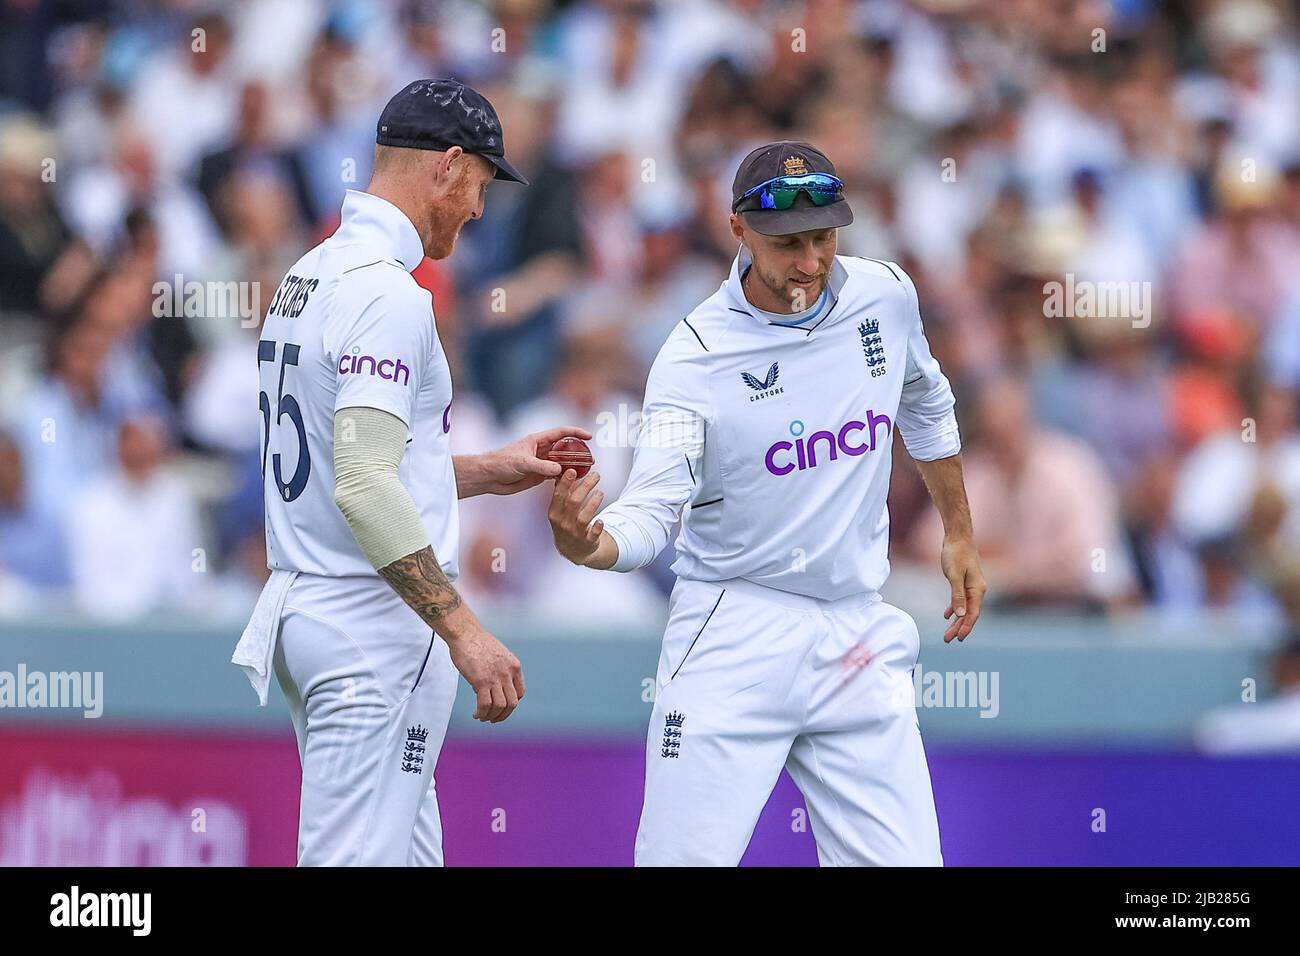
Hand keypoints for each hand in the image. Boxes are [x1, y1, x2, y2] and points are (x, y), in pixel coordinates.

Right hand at [444, 627, 524, 722]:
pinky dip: (481, 713)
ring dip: (491, 716)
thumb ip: (499, 670)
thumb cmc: (477, 642)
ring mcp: (495, 677)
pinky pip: (485, 705)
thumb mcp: (497, 655)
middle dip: (503, 715)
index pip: (520, 693)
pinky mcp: (481, 681)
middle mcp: (508, 673)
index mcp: (514, 666)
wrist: (465, 633)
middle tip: (492, 719)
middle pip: (512, 703)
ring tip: (482, 717)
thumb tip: (490, 688)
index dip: (511, 704)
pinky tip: (476, 714)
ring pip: (499, 707)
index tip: (500, 706)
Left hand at [474, 426, 593, 495]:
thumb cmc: (501, 463)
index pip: (561, 433)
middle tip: (591, 460)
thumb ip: (542, 467)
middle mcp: (541, 450)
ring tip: (586, 472)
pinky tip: (573, 483)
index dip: (576, 433)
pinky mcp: (538, 476)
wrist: (489, 477)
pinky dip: (565, 478)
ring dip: (573, 467)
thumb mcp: (523, 463)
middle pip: (565, 448)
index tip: (589, 436)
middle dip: (579, 453)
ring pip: (562, 463)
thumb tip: (559, 471)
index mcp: (538, 441)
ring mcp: (541, 463)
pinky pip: (555, 476)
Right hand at [548, 468, 604, 564]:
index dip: (565, 483)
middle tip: (595, 475)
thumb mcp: (559, 510)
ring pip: (584, 517)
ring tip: (600, 492)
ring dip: (593, 503)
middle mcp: (563, 523)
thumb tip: (564, 471)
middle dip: (585, 487)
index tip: (572, 470)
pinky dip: (597, 528)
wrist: (572, 550)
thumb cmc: (565, 525)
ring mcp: (575, 533)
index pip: (559, 496)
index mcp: (555, 513)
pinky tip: (601, 521)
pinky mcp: (587, 541)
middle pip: (573, 502)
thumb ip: (562, 492)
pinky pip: (592, 535)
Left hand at [940, 536, 985, 642]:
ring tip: (948, 633)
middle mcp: (977, 590)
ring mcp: (971, 586)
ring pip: (965, 608)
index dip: (966, 627)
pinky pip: (961, 600)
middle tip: (948, 640)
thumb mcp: (954, 575)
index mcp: (978, 589)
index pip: (973, 613)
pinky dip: (954, 608)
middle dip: (959, 627)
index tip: (959, 639)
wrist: (958, 538)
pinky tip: (947, 615)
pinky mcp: (964, 582)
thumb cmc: (956, 554)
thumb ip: (957, 595)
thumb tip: (959, 615)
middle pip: (969, 613)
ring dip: (956, 621)